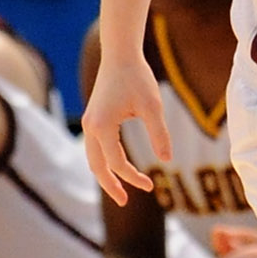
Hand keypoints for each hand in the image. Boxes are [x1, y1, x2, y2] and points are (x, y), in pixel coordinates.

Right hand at [82, 54, 168, 205]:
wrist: (120, 55)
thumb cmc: (138, 78)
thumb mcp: (153, 107)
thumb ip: (159, 134)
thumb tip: (166, 160)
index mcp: (102, 126)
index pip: (116, 162)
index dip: (133, 177)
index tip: (151, 185)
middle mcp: (90, 126)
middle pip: (96, 166)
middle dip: (110, 185)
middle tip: (123, 202)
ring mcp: (89, 122)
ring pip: (92, 158)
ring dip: (105, 174)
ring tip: (120, 189)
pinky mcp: (93, 118)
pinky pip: (95, 147)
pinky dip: (104, 161)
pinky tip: (118, 166)